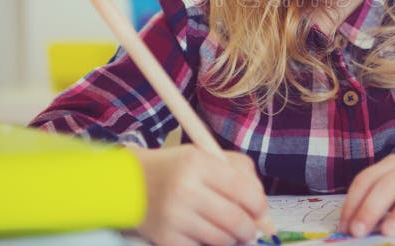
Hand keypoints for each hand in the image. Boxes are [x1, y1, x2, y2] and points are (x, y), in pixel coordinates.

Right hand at [129, 145, 268, 245]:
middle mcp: (185, 190)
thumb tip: (264, 214)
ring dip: (232, 238)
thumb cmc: (177, 168)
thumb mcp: (207, 156)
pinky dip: (211, 245)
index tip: (260, 211)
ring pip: (221, 239)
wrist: (130, 184)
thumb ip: (241, 175)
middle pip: (235, 220)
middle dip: (249, 228)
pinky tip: (207, 234)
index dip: (259, 205)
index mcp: (198, 163)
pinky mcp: (165, 239)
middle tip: (249, 228)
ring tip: (228, 230)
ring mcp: (174, 217)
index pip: (244, 190)